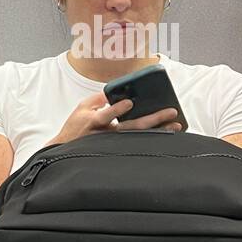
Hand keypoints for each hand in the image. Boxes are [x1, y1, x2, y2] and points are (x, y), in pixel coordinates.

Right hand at [45, 93, 181, 148]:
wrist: (66, 150)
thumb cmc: (75, 128)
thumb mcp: (82, 108)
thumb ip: (99, 98)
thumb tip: (116, 91)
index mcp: (94, 121)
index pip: (105, 115)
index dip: (116, 109)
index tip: (129, 102)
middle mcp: (105, 134)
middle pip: (131, 127)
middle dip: (152, 119)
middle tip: (171, 111)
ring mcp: (113, 144)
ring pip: (138, 137)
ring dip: (158, 131)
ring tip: (176, 125)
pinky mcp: (117, 149)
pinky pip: (138, 143)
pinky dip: (153, 138)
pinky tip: (166, 134)